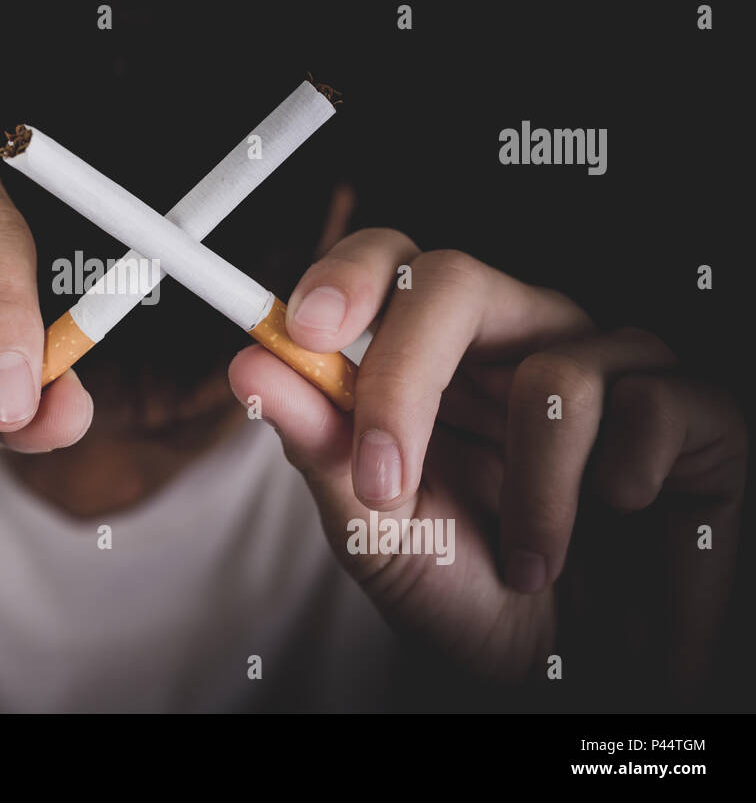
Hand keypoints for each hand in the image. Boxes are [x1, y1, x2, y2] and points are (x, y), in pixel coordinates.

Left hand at [229, 229, 746, 695]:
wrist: (566, 669)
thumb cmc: (470, 590)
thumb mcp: (377, 529)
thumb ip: (319, 445)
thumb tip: (251, 365)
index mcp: (434, 357)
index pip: (388, 266)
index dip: (347, 274)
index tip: (307, 327)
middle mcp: (514, 341)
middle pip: (453, 280)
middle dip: (404, 381)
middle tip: (382, 482)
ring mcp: (603, 364)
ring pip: (549, 366)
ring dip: (526, 491)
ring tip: (529, 562)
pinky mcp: (685, 406)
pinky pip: (646, 406)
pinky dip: (612, 487)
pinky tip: (614, 517)